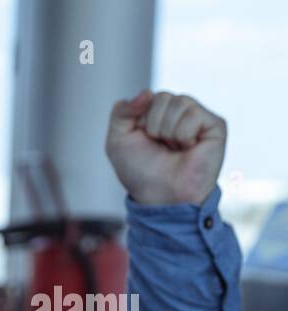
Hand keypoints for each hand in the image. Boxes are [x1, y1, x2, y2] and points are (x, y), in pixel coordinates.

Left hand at [105, 90, 225, 205]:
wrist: (160, 196)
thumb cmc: (141, 172)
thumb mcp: (117, 140)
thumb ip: (121, 112)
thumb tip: (146, 92)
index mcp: (158, 113)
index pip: (147, 97)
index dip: (139, 120)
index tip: (143, 140)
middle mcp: (179, 112)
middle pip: (162, 97)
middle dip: (153, 125)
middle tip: (161, 146)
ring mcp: (198, 117)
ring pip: (178, 102)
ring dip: (167, 132)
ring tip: (174, 149)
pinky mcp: (215, 125)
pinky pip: (192, 114)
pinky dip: (183, 135)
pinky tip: (187, 148)